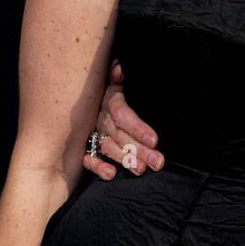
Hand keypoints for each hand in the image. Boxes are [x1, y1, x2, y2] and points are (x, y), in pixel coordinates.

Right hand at [82, 59, 165, 179]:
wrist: (100, 94)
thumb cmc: (123, 88)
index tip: (154, 140)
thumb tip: (119, 71)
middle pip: (119, 134)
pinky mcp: (88, 146)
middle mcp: (101, 117)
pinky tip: (110, 174)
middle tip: (157, 162)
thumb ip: (119, 74)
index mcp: (111, 99)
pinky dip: (97, 167)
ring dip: (124, 160)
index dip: (137, 127)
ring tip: (141, 170)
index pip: (122, 114)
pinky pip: (88, 158)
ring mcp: (93, 132)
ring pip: (108, 147)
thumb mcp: (126, 80)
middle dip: (139, 149)